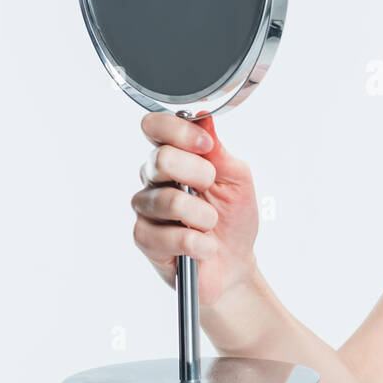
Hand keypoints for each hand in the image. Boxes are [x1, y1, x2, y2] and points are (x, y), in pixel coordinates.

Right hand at [131, 113, 260, 303]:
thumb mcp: (237, 179)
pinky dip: (196, 242)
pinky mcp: (145, 239)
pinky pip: (166, 235)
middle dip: (199, 175)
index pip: (155, 127)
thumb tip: (204, 119)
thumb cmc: (234, 218)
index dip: (179, 131)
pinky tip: (205, 246)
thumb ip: (219, 151)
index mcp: (174, 156)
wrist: (235, 262)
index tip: (206, 147)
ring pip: (167, 200)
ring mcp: (146, 208)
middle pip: (161, 160)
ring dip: (202, 215)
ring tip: (211, 224)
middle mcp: (154, 179)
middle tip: (213, 189)